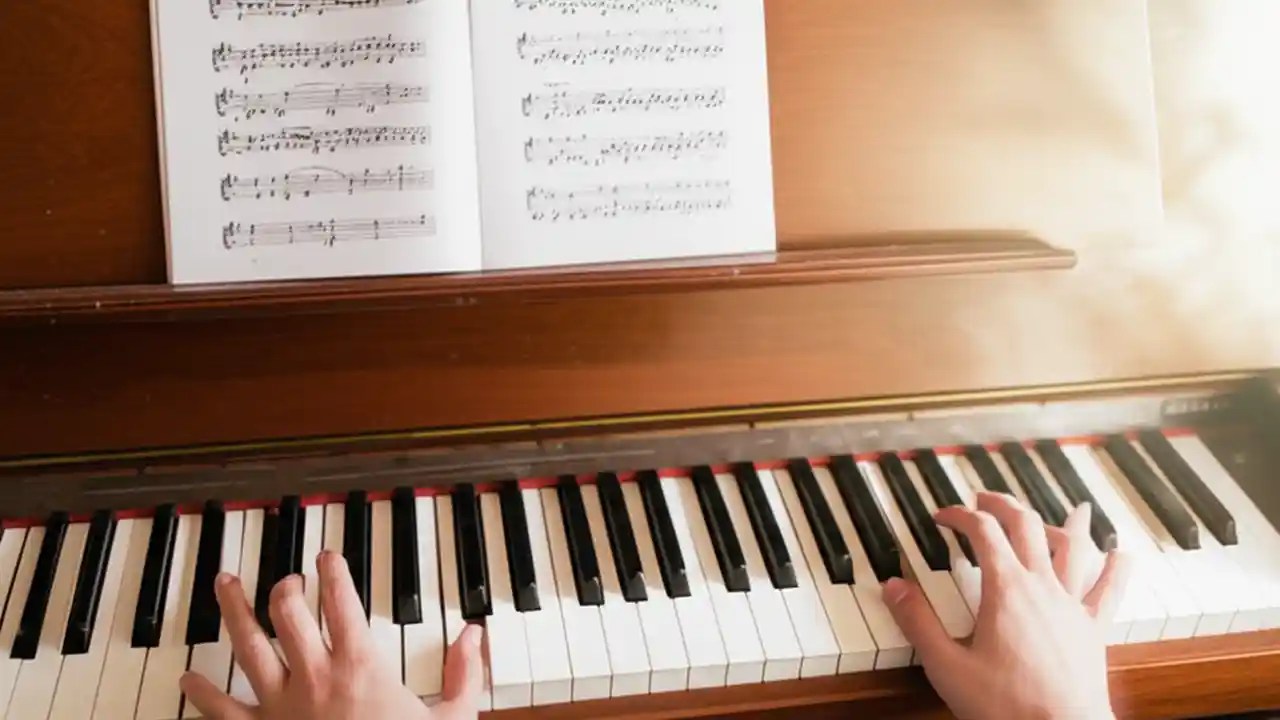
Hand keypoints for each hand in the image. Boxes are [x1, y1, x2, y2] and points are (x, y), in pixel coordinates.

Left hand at [181, 550, 482, 719]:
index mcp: (360, 666)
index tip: (328, 556)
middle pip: (287, 611)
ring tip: (225, 583)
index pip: (342, 600)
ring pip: (248, 646)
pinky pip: (220, 711)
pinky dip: (200, 694)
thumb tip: (475, 636)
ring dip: (233, 610)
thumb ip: (464, 675)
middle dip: (285, 586)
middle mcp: (314, 677)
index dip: (333, 570)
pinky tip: (188, 679)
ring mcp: (281, 706)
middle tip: (289, 579)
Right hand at [883, 492, 1131, 719]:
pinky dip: (1116, 566)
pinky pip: (1110, 589)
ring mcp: (1072, 605)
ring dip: (1059, 522)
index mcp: (1005, 589)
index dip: (960, 515)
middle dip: (1002, 505)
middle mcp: (1042, 587)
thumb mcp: (947, 666)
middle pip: (1025, 525)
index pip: (982, 531)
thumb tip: (893, 586)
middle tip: (984, 500)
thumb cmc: (1007, 707)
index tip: (943, 517)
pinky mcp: (1094, 629)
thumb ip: (918, 623)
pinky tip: (1120, 553)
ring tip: (1052, 511)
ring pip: (1071, 547)